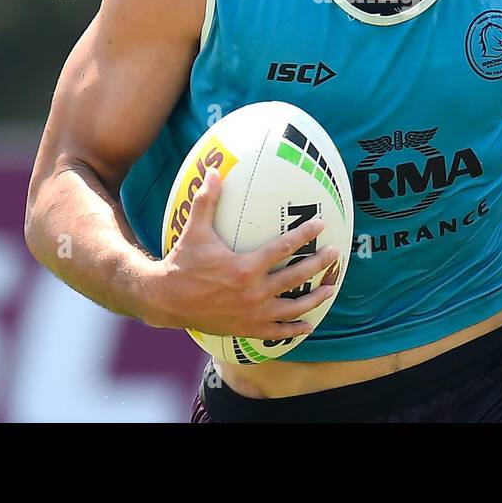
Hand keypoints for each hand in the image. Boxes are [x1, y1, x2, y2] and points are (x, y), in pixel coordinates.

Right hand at [157, 167, 338, 340]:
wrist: (166, 300)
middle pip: (296, 276)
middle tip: (335, 253)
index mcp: (246, 267)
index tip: (320, 224)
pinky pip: (277, 332)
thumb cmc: (183, 262)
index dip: (305, 234)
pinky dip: (295, 329)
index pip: (284, 247)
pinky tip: (308, 325)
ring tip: (330, 288)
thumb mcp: (194, 230)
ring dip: (315, 298)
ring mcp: (253, 313)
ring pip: (293, 307)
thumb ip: (206, 200)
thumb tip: (214, 170)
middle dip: (319, 264)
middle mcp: (254, 292)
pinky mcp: (247, 329)